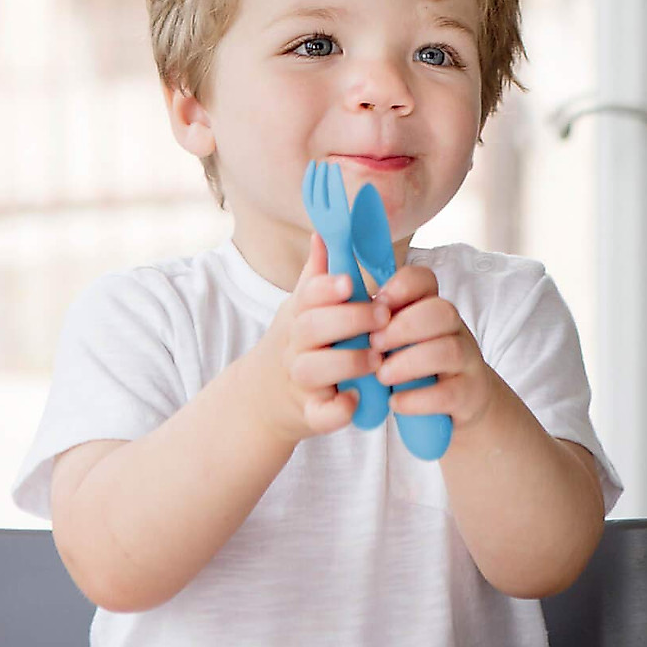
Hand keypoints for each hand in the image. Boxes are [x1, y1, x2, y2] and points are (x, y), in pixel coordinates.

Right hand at [246, 232, 387, 443]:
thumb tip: (324, 232)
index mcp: (298, 316)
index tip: (349, 281)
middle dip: (348, 320)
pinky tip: (355, 400)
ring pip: (314, 370)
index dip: (326, 288)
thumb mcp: (301, 308)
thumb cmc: (297, 345)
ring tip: (376, 358)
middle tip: (382, 315)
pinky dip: (337, 410)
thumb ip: (316, 275)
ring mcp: (300, 381)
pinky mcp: (310, 414)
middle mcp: (295, 346)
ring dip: (347, 362)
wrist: (264, 397)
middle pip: (312, 328)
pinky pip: (321, 415)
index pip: (307, 296)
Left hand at [368, 264, 496, 430]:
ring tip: (382, 376)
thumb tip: (318, 245)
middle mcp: (452, 329)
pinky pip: (451, 392)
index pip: (424, 280)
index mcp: (428, 306)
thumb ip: (358, 303)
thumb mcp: (388, 332)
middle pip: (441, 311)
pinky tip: (396, 403)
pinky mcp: (468, 394)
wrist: (452, 404)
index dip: (402, 287)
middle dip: (403, 327)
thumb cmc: (408, 361)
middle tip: (374, 344)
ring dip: (409, 362)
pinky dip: (419, 398)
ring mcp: (465, 361)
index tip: (378, 302)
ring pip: (448, 350)